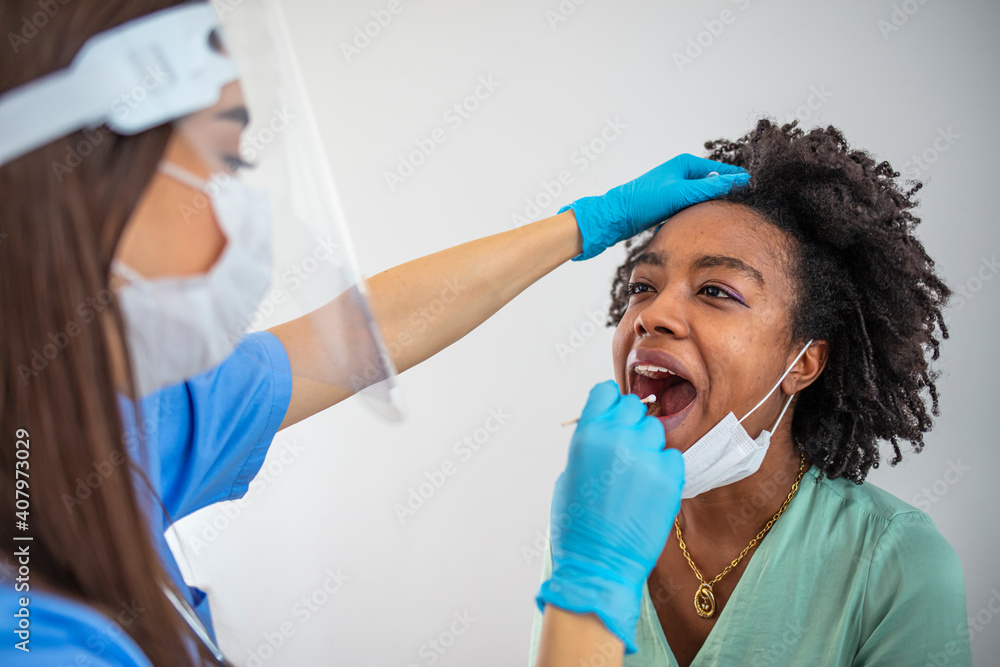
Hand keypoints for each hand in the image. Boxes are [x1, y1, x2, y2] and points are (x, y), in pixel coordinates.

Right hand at [536, 381, 684, 652]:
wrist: (598, 565)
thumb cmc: (576, 524)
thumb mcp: (569, 473)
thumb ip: (589, 443)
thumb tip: (606, 428)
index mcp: (587, 434)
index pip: (606, 391)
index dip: (609, 404)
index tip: (611, 416)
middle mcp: (618, 438)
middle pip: (633, 406)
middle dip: (629, 423)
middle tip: (624, 449)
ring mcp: (647, 457)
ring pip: (656, 430)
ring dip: (648, 445)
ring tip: (636, 474)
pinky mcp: (670, 477)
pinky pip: (672, 456)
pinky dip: (664, 468)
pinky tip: (650, 488)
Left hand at [561, 153, 748, 259]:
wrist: (615, 217)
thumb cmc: (644, 200)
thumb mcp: (681, 193)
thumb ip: (710, 188)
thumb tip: (740, 182)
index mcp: (686, 164)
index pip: (721, 171)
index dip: (737, 181)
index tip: (755, 192)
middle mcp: (682, 174)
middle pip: (714, 185)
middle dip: (725, 196)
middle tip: (744, 208)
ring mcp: (676, 189)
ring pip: (703, 199)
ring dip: (710, 208)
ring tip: (725, 217)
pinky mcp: (670, 204)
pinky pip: (692, 209)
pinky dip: (697, 216)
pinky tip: (701, 225)